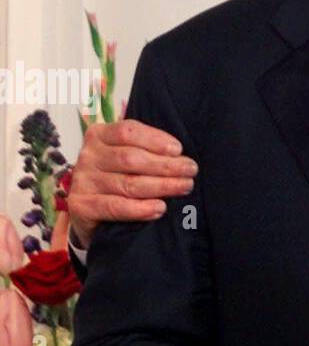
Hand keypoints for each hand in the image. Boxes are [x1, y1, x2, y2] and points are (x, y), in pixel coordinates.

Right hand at [67, 120, 198, 248]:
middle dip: (165, 165)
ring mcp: (83, 181)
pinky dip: (140, 209)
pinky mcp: (82, 206)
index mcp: (99, 135)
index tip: (179, 150)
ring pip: (128, 183)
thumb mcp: (126, 158)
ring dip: (161, 186)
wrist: (90, 214)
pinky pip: (115, 207)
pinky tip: (159, 208)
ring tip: (183, 187)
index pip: (128, 131)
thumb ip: (146, 151)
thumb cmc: (115, 178)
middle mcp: (88, 155)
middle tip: (190, 172)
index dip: (156, 140)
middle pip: (131, 158)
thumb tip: (180, 155)